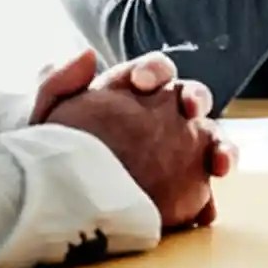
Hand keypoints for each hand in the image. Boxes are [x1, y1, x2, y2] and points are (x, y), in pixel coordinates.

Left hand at [34, 50, 236, 228]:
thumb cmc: (51, 146)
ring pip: (211, 140)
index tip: (144, 83)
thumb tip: (87, 54)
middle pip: (192, 97)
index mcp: (138, 91)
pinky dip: (208, 200)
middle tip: (191, 109)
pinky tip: (205, 213)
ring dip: (223, 148)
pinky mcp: (182, 185)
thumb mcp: (44, 114)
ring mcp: (179, 149)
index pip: (155, 70)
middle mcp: (166, 114)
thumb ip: (57, 82)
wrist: (49, 189)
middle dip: (197, 99)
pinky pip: (202, 190)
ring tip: (220, 164)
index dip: (156, 71)